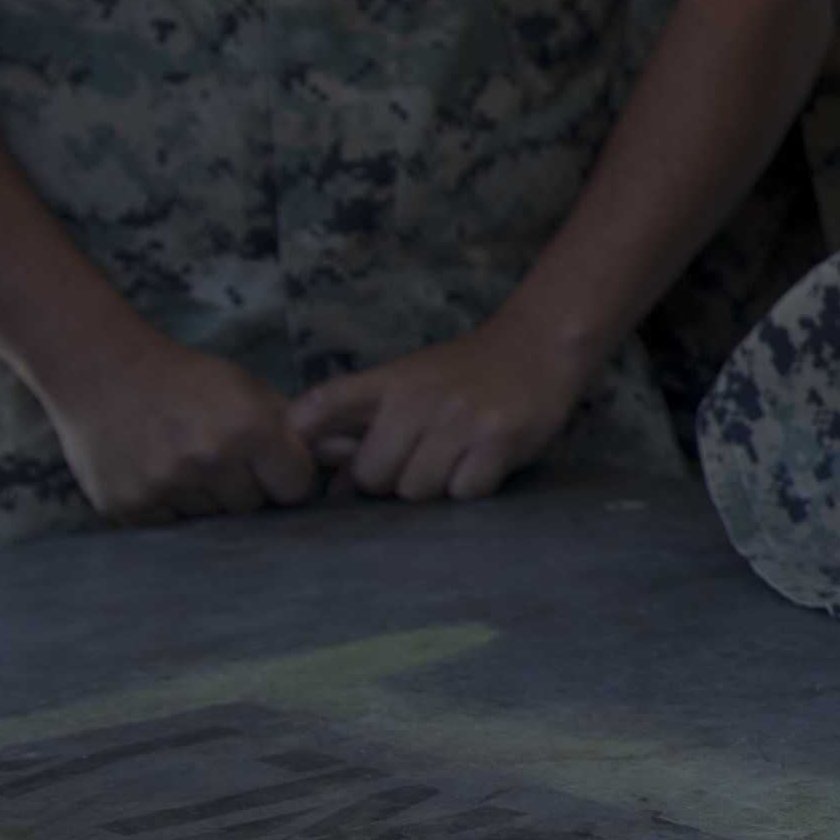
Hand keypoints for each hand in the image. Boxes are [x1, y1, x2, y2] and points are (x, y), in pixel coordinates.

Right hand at [41, 337, 321, 527]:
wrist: (97, 367)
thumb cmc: (183, 377)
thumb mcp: (246, 389)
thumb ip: (299, 426)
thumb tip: (350, 453)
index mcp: (247, 428)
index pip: (294, 487)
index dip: (283, 474)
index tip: (265, 459)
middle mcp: (208, 460)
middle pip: (252, 506)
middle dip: (243, 486)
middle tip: (214, 453)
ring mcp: (165, 486)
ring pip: (211, 519)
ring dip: (204, 497)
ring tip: (180, 457)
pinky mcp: (129, 506)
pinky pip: (170, 525)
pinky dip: (167, 504)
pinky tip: (154, 468)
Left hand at [286, 318, 597, 505]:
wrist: (541, 344)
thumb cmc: (469, 371)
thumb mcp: (413, 379)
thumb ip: (369, 423)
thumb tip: (334, 483)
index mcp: (392, 379)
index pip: (325, 403)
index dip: (300, 435)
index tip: (298, 459)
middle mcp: (419, 398)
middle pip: (372, 474)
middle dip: (389, 480)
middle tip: (416, 461)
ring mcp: (458, 420)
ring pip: (415, 491)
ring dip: (432, 488)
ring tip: (453, 459)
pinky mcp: (496, 442)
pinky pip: (461, 495)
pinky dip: (469, 490)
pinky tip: (481, 464)